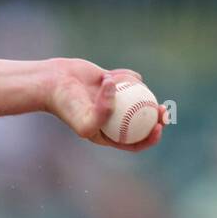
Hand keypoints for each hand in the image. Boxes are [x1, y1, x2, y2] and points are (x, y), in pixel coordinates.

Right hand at [44, 58, 165, 151]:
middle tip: (162, 109)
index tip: (158, 127)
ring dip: (136, 91)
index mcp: (110, 135)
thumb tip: (122, 96)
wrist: (54, 83)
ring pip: (138, 98)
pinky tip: (113, 75)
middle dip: (156, 118)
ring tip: (126, 84)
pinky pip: (130, 80)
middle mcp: (115, 119)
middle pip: (143, 121)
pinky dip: (126, 76)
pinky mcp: (116, 83)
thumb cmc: (68, 105)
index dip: (151, 138)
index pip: (136, 142)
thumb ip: (104, 114)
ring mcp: (117, 100)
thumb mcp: (84, 120)